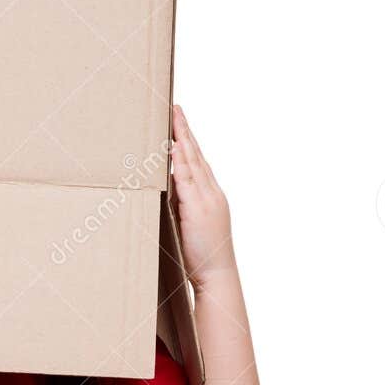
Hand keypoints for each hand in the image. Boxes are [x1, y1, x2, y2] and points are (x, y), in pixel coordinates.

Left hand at [170, 105, 233, 286]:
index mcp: (210, 196)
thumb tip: (167, 196)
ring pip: (192, 163)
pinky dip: (180, 163)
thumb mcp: (192, 227)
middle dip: (185, 131)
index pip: (199, 162)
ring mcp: (206, 200)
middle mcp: (211, 193)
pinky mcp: (198, 210)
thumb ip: (183, 208)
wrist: (217, 275)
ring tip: (172, 120)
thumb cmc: (203, 257)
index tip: (180, 122)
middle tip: (175, 108)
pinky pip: (187, 181)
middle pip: (197, 155)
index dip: (190, 141)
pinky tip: (171, 149)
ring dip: (181, 139)